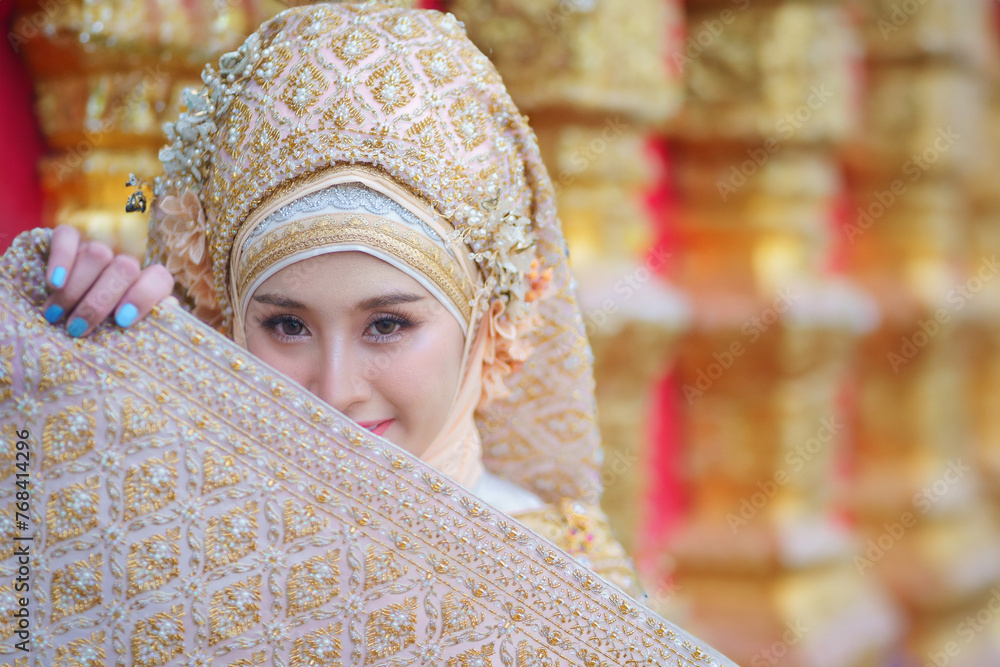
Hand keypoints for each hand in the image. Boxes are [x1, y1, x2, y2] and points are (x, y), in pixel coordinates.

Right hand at [42, 224, 175, 336]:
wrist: (63, 315)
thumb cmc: (101, 331)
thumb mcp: (124, 332)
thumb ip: (148, 322)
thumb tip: (169, 307)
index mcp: (146, 283)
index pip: (159, 278)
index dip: (143, 297)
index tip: (121, 320)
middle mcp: (124, 263)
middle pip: (125, 267)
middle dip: (99, 301)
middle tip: (77, 328)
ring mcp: (97, 248)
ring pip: (97, 254)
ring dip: (75, 288)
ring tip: (56, 315)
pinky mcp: (69, 238)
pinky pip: (67, 237)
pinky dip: (61, 259)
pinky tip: (53, 283)